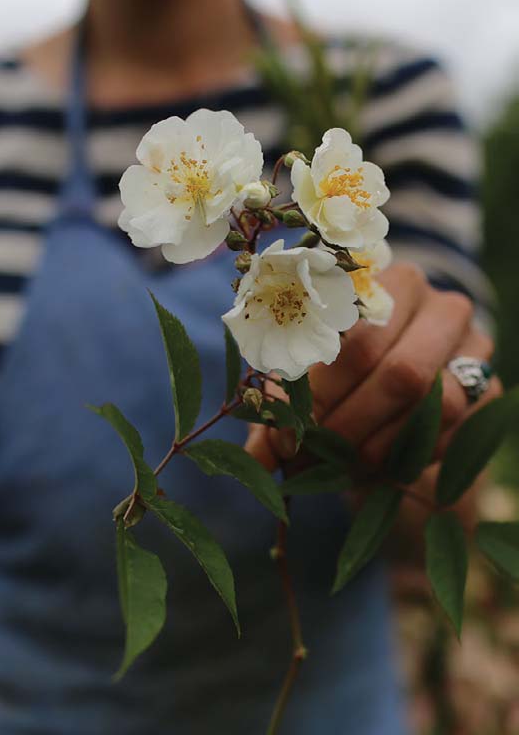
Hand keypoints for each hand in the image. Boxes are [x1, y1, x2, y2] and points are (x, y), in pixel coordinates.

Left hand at [246, 262, 501, 470]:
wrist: (394, 419)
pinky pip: (456, 426)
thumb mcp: (304, 396)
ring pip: (432, 397)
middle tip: (315, 458)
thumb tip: (261, 456)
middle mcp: (431, 301)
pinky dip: (414, 452)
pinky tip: (382, 465)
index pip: (350, 335)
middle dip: (349, 423)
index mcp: (378, 284)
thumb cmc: (339, 393)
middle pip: (396, 366)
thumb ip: (283, 418)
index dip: (317, 391)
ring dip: (382, 442)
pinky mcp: (487, 384)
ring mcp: (469, 340)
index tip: (285, 436)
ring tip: (344, 464)